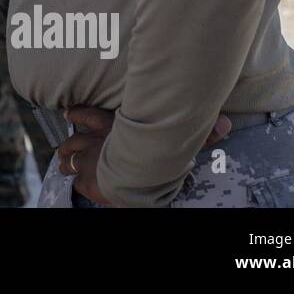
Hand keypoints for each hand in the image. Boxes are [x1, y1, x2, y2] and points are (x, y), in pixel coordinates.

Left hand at [57, 107, 232, 205]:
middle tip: (65, 144)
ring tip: (65, 162)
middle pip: (72, 138)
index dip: (76, 113)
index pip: (88, 114)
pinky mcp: (86, 178)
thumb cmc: (158, 152)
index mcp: (112, 125)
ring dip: (66, 160)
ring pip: (66, 156)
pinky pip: (73, 179)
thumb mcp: (178, 137)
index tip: (68, 111)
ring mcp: (87, 159)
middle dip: (69, 143)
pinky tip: (74, 182)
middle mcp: (94, 140)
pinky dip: (73, 180)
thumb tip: (228, 123)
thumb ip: (203, 131)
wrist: (137, 170)